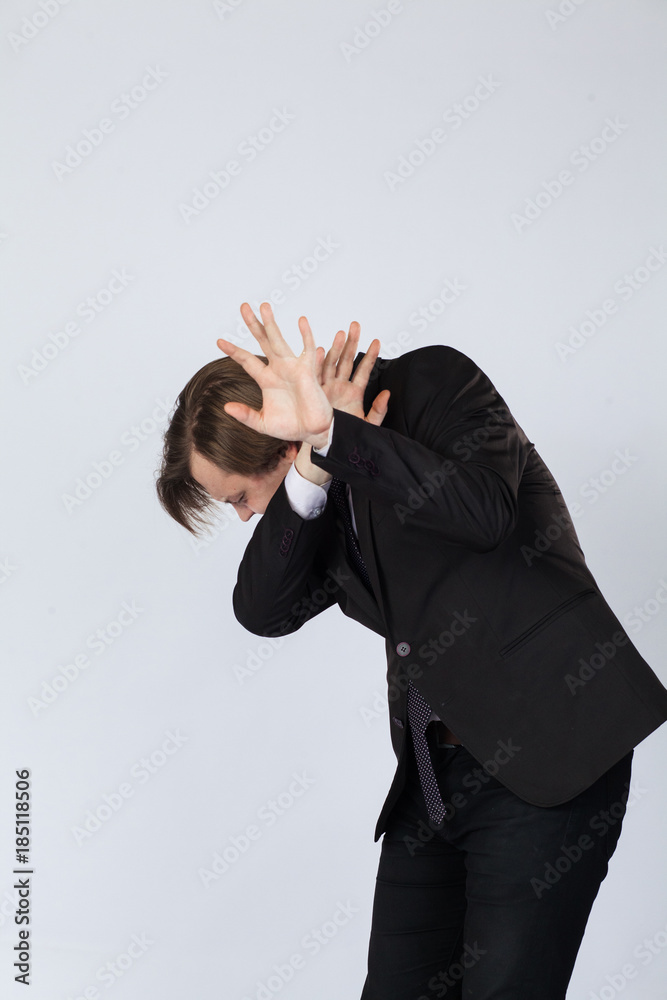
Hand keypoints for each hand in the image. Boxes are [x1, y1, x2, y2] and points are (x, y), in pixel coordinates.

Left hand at [216, 302, 333, 447]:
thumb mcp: (262, 423)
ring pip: (279, 340)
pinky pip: (307, 350)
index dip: (233, 351)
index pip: (247, 361)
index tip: (219, 341)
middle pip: (263, 342)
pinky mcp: (308, 371)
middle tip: (244, 306)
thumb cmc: (291, 427)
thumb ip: (245, 415)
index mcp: (267, 380)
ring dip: (272, 324)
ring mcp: (293, 368)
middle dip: (253, 324)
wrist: (313, 432)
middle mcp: (279, 369)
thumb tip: (226, 407)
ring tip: (264, 306)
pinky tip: (301, 321)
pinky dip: (306, 335)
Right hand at [316, 320, 390, 426]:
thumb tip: (388, 394)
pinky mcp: (315, 392)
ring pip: (333, 363)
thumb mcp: (367, 425)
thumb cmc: (346, 435)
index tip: (377, 342)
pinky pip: (316, 375)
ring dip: (336, 347)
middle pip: (348, 360)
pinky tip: (320, 350)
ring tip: (341, 333)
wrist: (327, 444)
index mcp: (354, 393)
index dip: (371, 356)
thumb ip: (379, 411)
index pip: (364, 370)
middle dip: (352, 342)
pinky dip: (318, 363)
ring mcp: (328, 387)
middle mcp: (341, 387)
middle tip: (355, 326)